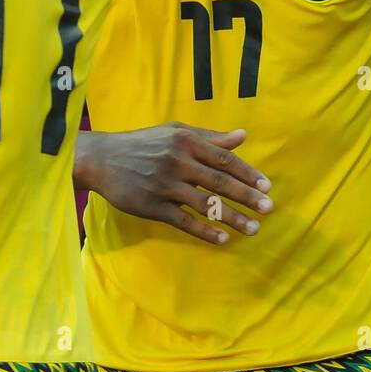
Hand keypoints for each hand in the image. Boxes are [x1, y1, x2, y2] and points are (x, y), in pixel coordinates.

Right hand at [78, 123, 273, 244]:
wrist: (102, 159)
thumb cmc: (144, 143)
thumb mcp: (175, 132)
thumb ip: (209, 137)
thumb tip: (242, 136)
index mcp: (186, 141)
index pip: (225, 159)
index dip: (248, 173)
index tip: (267, 187)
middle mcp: (178, 162)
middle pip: (220, 182)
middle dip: (247, 197)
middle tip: (269, 209)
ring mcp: (165, 185)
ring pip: (206, 204)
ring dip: (232, 218)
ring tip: (253, 229)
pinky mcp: (153, 206)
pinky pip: (184, 222)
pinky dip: (205, 231)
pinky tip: (223, 239)